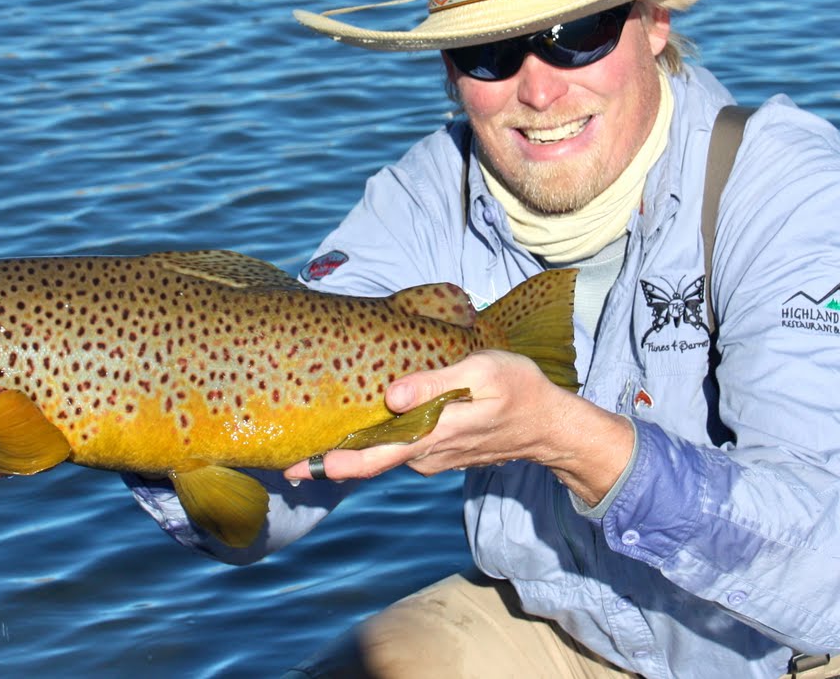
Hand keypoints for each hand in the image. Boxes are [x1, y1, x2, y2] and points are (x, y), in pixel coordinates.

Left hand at [283, 350, 634, 505]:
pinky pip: (401, 452)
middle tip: (289, 468)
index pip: (377, 455)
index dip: (338, 463)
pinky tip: (362, 432)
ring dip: (354, 452)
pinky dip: (379, 445)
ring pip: (386, 456)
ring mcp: (433, 459)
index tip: (302, 468)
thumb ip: (435, 383)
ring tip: (315, 442)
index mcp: (434, 435)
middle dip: (330, 465)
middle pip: (372, 462)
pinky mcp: (438, 455)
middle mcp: (428, 455)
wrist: (549, 428)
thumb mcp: (481, 372)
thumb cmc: (517, 390)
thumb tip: (392, 395)